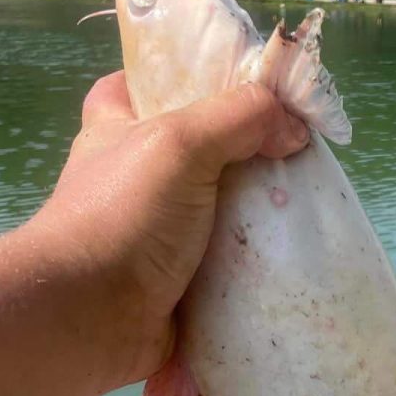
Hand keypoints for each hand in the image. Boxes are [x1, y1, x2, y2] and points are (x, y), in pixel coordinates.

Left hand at [28, 72, 307, 390]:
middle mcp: (135, 177)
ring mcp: (157, 232)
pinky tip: (294, 256)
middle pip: (200, 148)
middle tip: (293, 151)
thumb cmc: (122, 216)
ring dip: (257, 212)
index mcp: (116, 128)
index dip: (186, 77)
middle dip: (245, 151)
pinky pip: (226, 264)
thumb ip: (240, 118)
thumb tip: (294, 127)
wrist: (89, 318)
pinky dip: (255, 263)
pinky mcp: (178, 281)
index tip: (238, 85)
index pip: (144, 84)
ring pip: (218, 210)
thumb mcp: (180, 142)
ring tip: (306, 205)